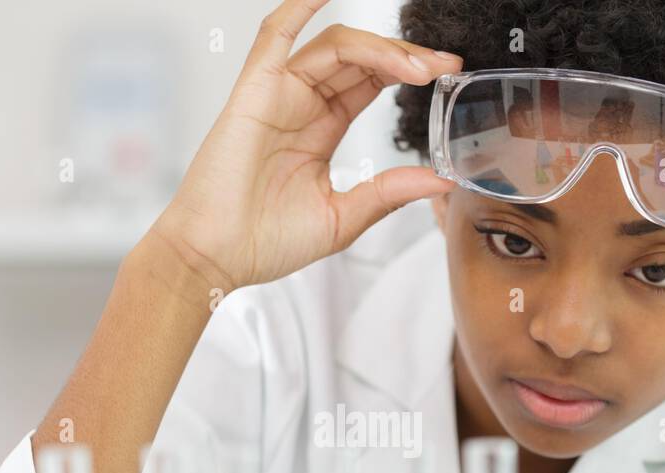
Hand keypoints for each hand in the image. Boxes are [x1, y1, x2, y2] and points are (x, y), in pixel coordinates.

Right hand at [148, 0, 460, 292]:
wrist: (216, 257)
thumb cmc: (265, 242)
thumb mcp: (343, 218)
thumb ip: (389, 193)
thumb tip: (442, 180)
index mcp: (321, 130)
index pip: (371, 81)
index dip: (410, 71)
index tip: (447, 75)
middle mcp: (302, 105)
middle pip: (360, 58)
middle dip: (406, 57)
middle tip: (443, 66)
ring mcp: (278, 94)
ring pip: (334, 46)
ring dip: (379, 48)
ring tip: (417, 66)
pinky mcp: (254, 92)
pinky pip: (275, 35)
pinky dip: (299, 6)